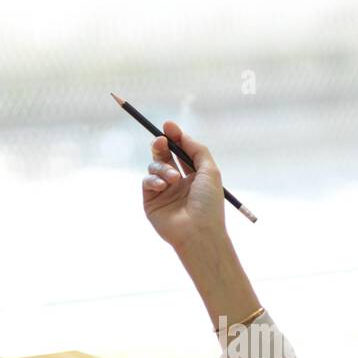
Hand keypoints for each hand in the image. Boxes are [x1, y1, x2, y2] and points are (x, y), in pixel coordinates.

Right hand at [140, 121, 227, 252]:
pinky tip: (163, 186)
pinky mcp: (151, 201)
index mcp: (195, 176)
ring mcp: (164, 192)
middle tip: (161, 140)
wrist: (198, 232)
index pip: (181, 151)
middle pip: (164, 155)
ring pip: (154, 166)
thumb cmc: (208, 203)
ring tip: (173, 179)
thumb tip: (180, 134)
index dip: (175, 137)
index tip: (168, 126)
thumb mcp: (210, 171)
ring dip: (162, 167)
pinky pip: (147, 181)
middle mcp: (178, 183)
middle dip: (161, 145)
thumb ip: (196, 149)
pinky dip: (154, 179)